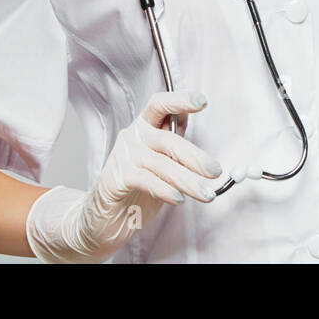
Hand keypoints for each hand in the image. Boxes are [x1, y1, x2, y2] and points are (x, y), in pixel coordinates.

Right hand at [25, 89, 222, 262]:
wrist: (104, 218)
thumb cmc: (136, 188)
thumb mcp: (160, 162)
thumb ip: (174, 145)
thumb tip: (194, 129)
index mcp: (143, 127)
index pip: (159, 104)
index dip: (179, 100)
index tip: (201, 101)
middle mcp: (132, 137)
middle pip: (167, 139)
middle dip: (194, 156)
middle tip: (214, 171)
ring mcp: (123, 157)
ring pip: (161, 164)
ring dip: (188, 181)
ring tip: (206, 194)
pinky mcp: (116, 179)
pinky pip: (147, 181)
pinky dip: (166, 190)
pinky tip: (179, 199)